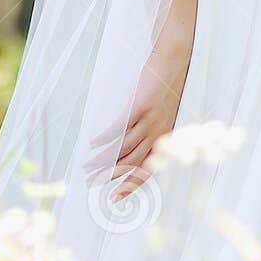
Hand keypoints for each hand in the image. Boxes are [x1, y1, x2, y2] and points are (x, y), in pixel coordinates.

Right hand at [86, 27, 192, 198]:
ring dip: (103, 160)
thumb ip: (150, 131)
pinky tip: (93, 143)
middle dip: (110, 176)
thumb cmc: (166, 87)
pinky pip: (121, 127)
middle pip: (131, 163)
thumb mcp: (163, 113)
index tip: (116, 198)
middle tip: (91, 184)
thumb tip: (129, 147)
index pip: (148, 169)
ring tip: (86, 166)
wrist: (175, 61)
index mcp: (165, 137)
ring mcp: (151, 120)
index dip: (131, 185)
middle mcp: (159, 133)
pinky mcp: (142, 106)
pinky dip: (106, 137)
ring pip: (124, 148)